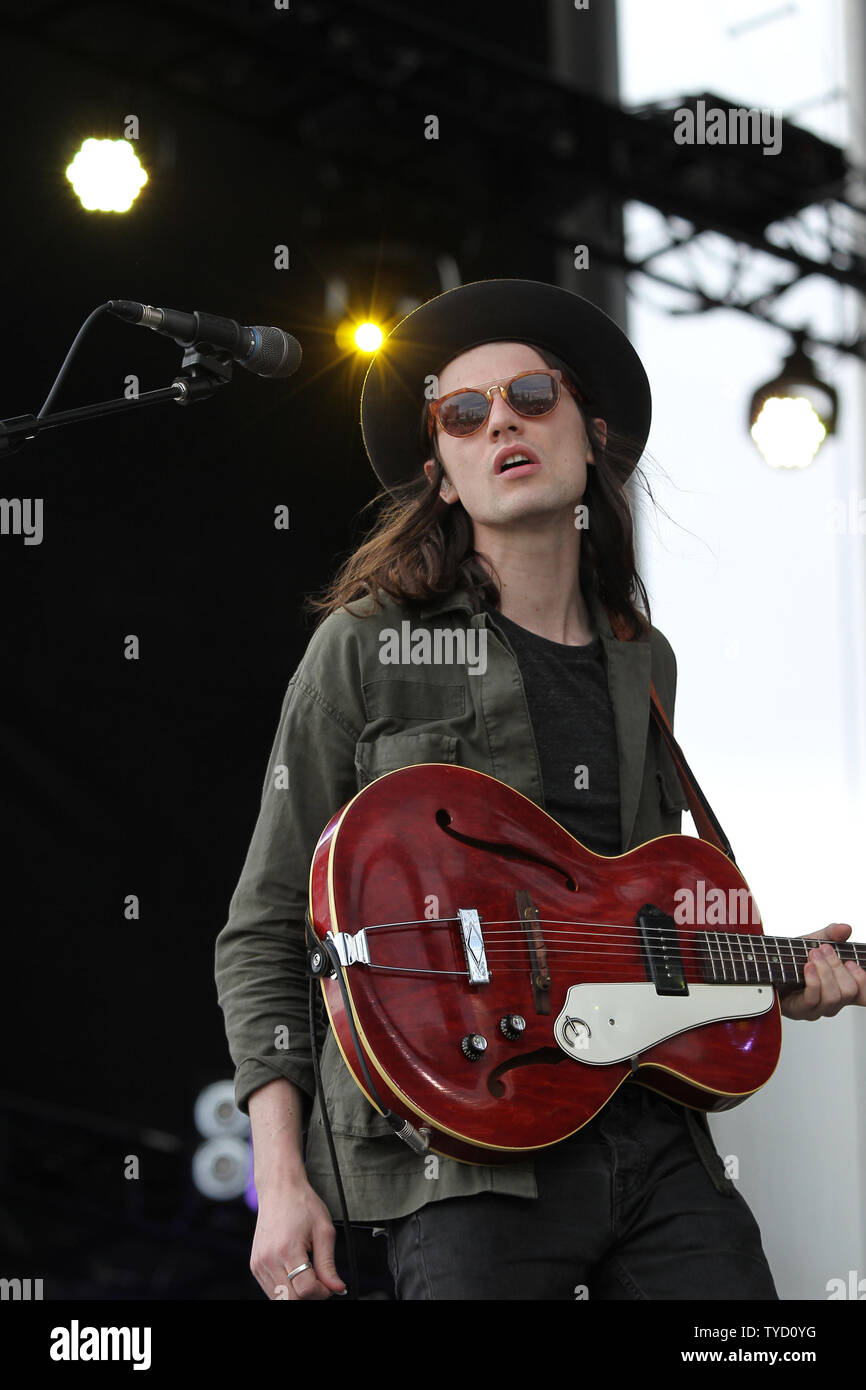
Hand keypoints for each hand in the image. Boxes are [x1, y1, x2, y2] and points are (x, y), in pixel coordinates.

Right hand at [250, 1173, 345, 1300]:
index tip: (330, 1284)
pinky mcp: (255, 1265)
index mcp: (287, 1249)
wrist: (279, 1189)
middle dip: (310, 1295)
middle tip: (321, 1281)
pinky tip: (296, 1272)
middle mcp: (268, 1260)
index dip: (322, 1292)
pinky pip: (271, 1290)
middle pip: (291, 1299)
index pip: (305, 1290)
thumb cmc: (302, 1204)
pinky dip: (286, 1288)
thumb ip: (329, 1264)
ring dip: (297, 1293)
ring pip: (280, 1298)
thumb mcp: (324, 1230)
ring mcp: (259, 1264)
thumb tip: (338, 1288)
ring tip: (308, 1272)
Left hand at [779, 922, 865, 1019]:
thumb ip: (830, 935)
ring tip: (813, 955)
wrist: (764, 966)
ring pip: (833, 997)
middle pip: (849, 992)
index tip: (852, 963)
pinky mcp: (799, 1010)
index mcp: (840, 988)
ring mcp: (817, 1009)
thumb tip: (845, 928)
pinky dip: (812, 980)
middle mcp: (832, 1002)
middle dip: (838, 967)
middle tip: (824, 950)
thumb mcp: (812, 942)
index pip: (864, 996)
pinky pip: (813, 999)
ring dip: (824, 971)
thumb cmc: (790, 958)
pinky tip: (807, 967)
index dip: (863, 981)